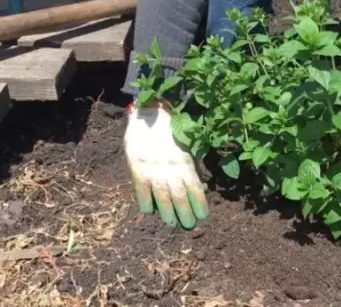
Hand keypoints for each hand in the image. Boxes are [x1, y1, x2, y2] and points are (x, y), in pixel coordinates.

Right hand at [124, 103, 208, 228]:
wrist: (149, 114)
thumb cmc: (172, 130)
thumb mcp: (186, 145)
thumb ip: (192, 165)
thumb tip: (200, 186)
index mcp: (185, 162)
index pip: (195, 188)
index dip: (199, 203)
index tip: (203, 216)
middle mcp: (170, 169)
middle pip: (179, 197)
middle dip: (185, 214)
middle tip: (189, 226)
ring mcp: (153, 170)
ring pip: (162, 197)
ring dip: (168, 213)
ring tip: (172, 223)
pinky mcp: (137, 169)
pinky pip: (142, 191)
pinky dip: (146, 202)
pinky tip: (150, 211)